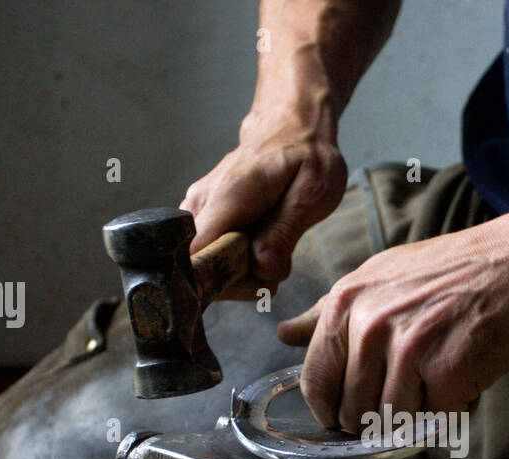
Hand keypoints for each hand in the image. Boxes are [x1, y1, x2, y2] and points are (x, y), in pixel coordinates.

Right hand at [181, 110, 346, 299]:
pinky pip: (210, 253)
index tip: (259, 278)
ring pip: (205, 264)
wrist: (289, 128)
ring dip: (240, 271)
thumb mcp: (313, 192)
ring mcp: (196, 208)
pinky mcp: (199, 216)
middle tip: (276, 262)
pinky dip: (237, 260)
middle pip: (201, 267)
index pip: (199, 256)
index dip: (226, 280)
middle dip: (240, 279)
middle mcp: (201, 202)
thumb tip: (262, 268)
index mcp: (228, 196)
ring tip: (271, 247)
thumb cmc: (306, 157)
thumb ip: (285, 231)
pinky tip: (258, 243)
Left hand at [276, 220, 508, 432]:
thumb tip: (283, 333)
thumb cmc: (449, 272)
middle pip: (352, 411)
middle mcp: (370, 325)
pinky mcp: (446, 370)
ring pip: (391, 421)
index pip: (316, 383)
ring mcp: (408, 348)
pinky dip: (450, 410)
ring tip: (436, 379)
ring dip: (416, 414)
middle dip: (377, 416)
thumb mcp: (376, 278)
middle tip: (408, 392)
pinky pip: (434, 420)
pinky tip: (462, 377)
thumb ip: (326, 312)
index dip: (332, 409)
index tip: (350, 412)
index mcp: (345, 303)